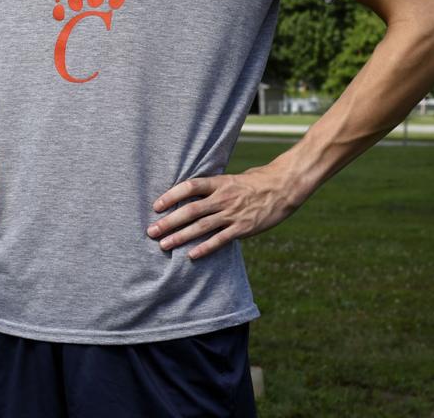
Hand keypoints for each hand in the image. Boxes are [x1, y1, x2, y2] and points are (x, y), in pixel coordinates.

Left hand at [146, 164, 300, 259]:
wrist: (283, 187)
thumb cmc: (255, 182)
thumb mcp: (231, 179)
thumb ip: (213, 188)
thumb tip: (193, 194)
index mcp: (218, 183)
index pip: (189, 187)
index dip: (171, 196)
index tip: (156, 206)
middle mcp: (222, 198)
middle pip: (190, 211)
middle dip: (168, 222)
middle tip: (151, 231)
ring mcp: (232, 214)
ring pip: (201, 227)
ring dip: (180, 237)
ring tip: (164, 245)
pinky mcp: (243, 228)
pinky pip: (220, 240)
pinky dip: (205, 248)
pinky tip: (191, 255)